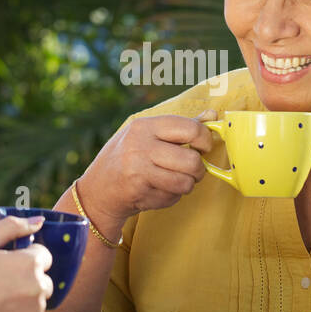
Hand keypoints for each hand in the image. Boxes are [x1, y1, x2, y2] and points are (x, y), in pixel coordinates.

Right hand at [0, 215, 53, 311]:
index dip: (25, 257)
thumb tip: (40, 221)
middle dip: (29, 277)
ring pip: (40, 297)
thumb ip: (13, 225)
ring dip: (28, 295)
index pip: (43, 255)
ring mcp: (37, 309)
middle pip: (44, 277)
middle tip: (4, 282)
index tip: (8, 264)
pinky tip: (3, 311)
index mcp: (30, 263)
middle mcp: (39, 286)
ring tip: (2, 297)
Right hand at [76, 110, 216, 233]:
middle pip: (192, 161)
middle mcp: (140, 145)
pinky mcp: (138, 191)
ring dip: (186, 186)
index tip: (203, 148)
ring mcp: (138, 169)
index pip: (190, 129)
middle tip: (193, 171)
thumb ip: (180, 126)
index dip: (205, 140)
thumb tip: (213, 114)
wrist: (97, 189)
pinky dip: (171, 197)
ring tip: (176, 181)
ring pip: (185, 182)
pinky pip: (172, 197)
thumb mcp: (148, 134)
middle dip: (199, 170)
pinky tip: (157, 190)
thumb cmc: (127, 158)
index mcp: (145, 126)